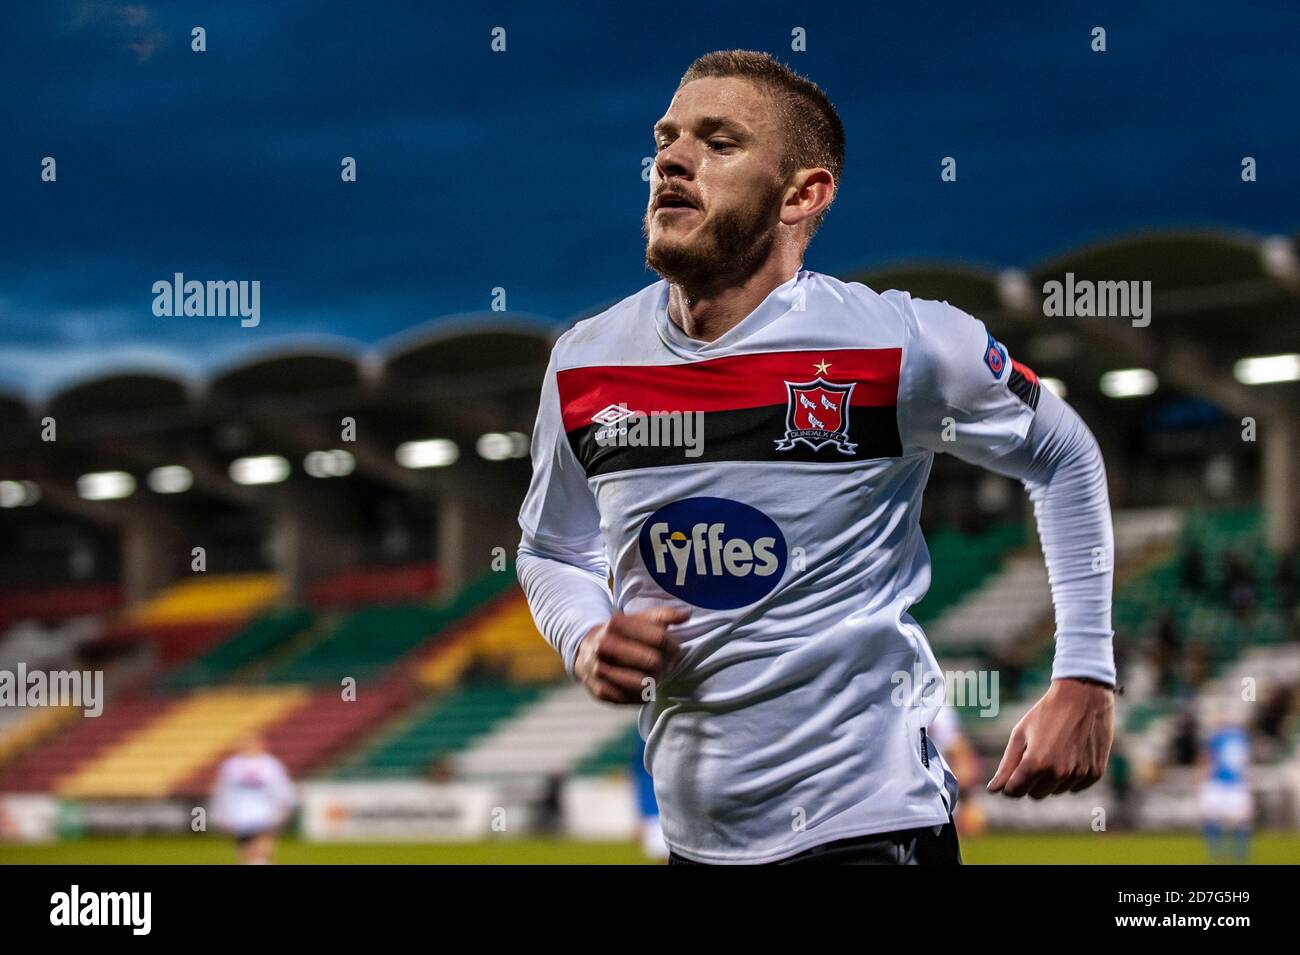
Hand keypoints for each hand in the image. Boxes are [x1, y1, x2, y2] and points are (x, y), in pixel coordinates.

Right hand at [574, 607, 687, 703]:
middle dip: (666, 664)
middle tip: (666, 663)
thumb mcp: (637, 619)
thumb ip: (662, 615)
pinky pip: (635, 699)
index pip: (659, 638)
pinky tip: (642, 684)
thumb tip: (686, 615)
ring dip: (656, 680)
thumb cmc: (619, 635)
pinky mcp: (600, 691)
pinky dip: (644, 694)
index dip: (673, 645)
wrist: (584, 652)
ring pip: (644, 683)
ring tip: (655, 674)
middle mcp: (603, 646)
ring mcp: (600, 670)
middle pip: (653, 661)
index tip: (674, 648)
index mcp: (615, 624)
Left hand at [987, 677, 1114, 798]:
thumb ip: (1007, 765)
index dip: (1009, 784)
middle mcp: (1059, 773)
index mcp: (1036, 763)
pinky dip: (1070, 776)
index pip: (1015, 792)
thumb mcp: (1020, 734)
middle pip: (1036, 794)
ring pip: (1056, 791)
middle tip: (1034, 756)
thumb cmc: (1046, 713)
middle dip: (1031, 781)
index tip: (1011, 774)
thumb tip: (993, 790)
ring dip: (1052, 778)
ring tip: (1055, 750)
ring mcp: (1079, 774)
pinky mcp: (1095, 773)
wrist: (1084, 697)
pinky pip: (1076, 787)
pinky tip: (1071, 754)